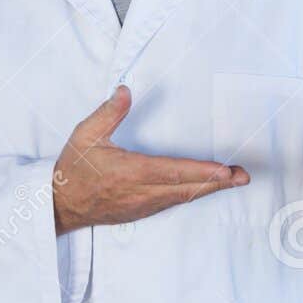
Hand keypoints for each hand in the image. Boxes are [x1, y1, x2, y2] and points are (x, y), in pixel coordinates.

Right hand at [53, 85, 247, 234]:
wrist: (59, 204)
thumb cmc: (73, 169)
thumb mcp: (85, 135)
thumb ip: (108, 113)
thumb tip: (125, 90)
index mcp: (129, 172)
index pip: (172, 172)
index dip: (201, 172)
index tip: (224, 170)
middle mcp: (140, 192)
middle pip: (186, 189)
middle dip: (217, 183)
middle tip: (242, 176)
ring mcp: (143, 205)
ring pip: (182, 197)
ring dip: (209, 189)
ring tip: (233, 180)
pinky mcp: (142, 212)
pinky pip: (173, 202)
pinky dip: (192, 194)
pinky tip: (205, 188)